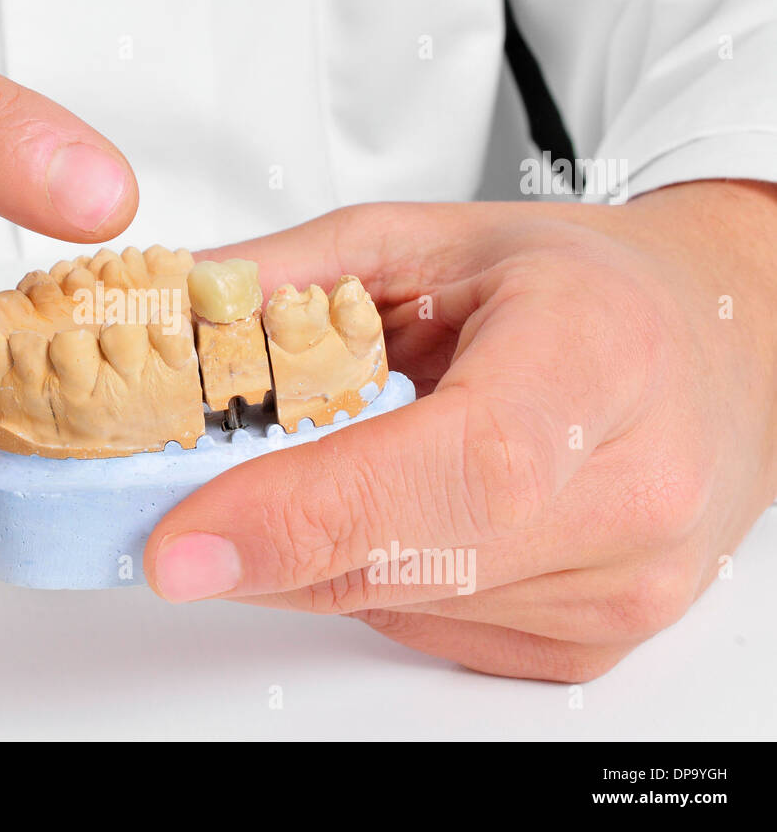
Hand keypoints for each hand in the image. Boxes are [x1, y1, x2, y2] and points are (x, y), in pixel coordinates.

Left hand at [145, 180, 776, 681]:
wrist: (711, 345)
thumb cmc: (585, 287)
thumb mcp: (432, 240)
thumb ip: (289, 277)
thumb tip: (167, 315)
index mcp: (597, 355)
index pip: (459, 467)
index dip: (309, 514)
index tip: (186, 543)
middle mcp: (634, 488)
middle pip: (409, 558)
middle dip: (266, 542)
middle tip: (177, 511)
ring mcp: (622, 582)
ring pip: (398, 604)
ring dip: (316, 554)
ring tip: (322, 474)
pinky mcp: (593, 638)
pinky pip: (428, 629)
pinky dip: (376, 576)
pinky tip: (399, 512)